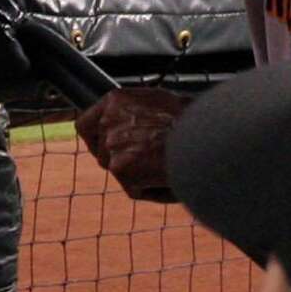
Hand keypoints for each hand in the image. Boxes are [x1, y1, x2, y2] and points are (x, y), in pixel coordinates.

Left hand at [74, 86, 190, 201]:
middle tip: (149, 163)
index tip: (107, 151)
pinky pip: (134, 189)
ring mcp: (111, 145)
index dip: (95, 141)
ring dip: (140, 177)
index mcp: (113, 101)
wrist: (206, 136)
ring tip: (168, 165)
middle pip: (102, 154)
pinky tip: (169, 177)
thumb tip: (127, 126)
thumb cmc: (190, 119)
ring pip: (121, 173)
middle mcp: (107, 120)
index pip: (85, 125)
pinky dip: (151, 190)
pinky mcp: (121, 168)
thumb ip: (132, 113)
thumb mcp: (156, 102)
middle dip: (121, 163)